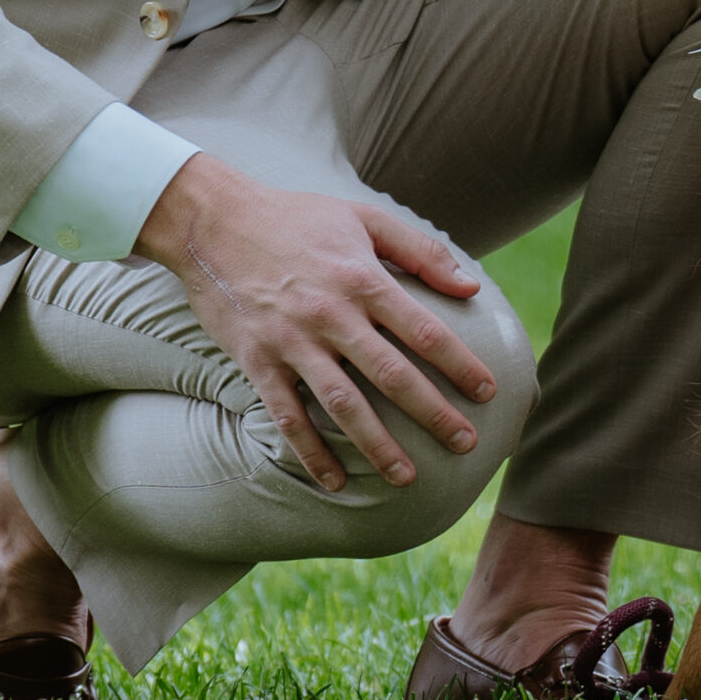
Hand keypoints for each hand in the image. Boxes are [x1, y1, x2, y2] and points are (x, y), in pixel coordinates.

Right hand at [135, 154, 497, 490]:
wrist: (211, 220)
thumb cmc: (297, 217)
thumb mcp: (364, 218)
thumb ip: (422, 252)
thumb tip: (471, 285)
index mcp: (363, 280)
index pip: (424, 331)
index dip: (460, 364)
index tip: (488, 391)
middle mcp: (331, 315)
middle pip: (392, 375)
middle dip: (433, 414)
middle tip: (466, 444)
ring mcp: (292, 342)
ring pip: (343, 404)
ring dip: (377, 445)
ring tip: (408, 477)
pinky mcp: (257, 360)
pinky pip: (287, 415)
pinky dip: (311, 451)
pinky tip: (334, 481)